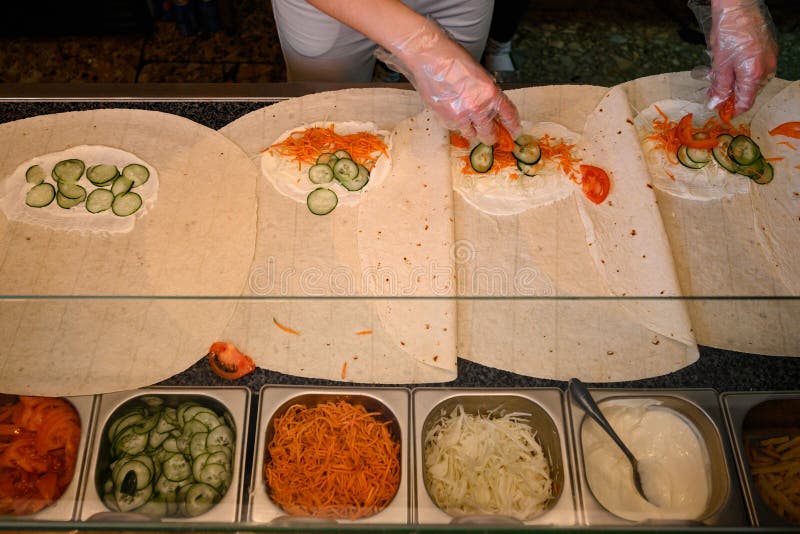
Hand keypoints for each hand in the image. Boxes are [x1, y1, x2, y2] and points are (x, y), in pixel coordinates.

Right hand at [376, 17, 521, 143]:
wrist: (430, 58)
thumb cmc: (453, 60)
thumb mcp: (480, 75)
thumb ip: (487, 93)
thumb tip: (492, 108)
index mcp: (490, 93)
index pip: (508, 115)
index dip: (513, 125)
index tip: (515, 131)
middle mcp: (478, 108)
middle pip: (489, 133)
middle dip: (491, 136)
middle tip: (492, 136)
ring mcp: (461, 116)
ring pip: (471, 134)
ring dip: (473, 131)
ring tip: (469, 122)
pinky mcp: (445, 119)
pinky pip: (455, 128)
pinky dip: (456, 124)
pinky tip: (453, 111)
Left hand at [697, 0, 777, 115]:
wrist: (738, 7)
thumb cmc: (727, 33)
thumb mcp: (719, 64)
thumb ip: (719, 87)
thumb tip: (716, 104)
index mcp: (753, 75)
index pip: (746, 102)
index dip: (733, 110)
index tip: (723, 113)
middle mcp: (766, 68)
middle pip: (750, 91)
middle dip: (732, 95)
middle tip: (715, 94)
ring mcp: (770, 58)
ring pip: (753, 79)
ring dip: (737, 83)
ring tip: (719, 78)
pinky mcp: (769, 49)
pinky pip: (757, 67)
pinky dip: (743, 71)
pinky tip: (730, 66)